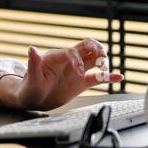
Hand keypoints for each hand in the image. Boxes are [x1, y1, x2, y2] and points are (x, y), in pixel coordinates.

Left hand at [9, 38, 123, 110]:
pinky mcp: (81, 83)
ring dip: (103, 61)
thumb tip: (32, 48)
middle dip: (97, 49)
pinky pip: (97, 78)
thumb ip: (33, 64)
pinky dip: (108, 77)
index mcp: (56, 57)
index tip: (78, 72)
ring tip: (105, 69)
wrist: (33, 100)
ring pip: (94, 60)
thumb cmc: (28, 88)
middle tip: (102, 58)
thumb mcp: (30, 78)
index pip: (71, 52)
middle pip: (87, 47)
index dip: (77, 60)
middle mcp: (68, 61)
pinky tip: (118, 77)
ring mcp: (77, 71)